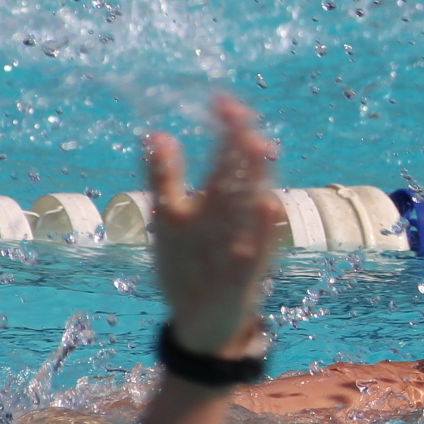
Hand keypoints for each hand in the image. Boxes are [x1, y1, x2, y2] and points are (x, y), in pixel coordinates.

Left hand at [145, 95, 282, 359]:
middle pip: (243, 171)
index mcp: (218, 199)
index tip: (223, 100)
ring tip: (258, 147)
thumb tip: (156, 132)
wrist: (199, 323)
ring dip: (258, 175)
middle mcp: (235, 215)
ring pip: (255, 201)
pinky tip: (267, 205)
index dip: (226, 128)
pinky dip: (265, 227)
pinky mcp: (248, 271)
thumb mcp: (170, 217)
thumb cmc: (189, 266)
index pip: (226, 154)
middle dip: (243, 144)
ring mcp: (245, 240)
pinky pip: (261, 245)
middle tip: (242, 115)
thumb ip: (165, 176)